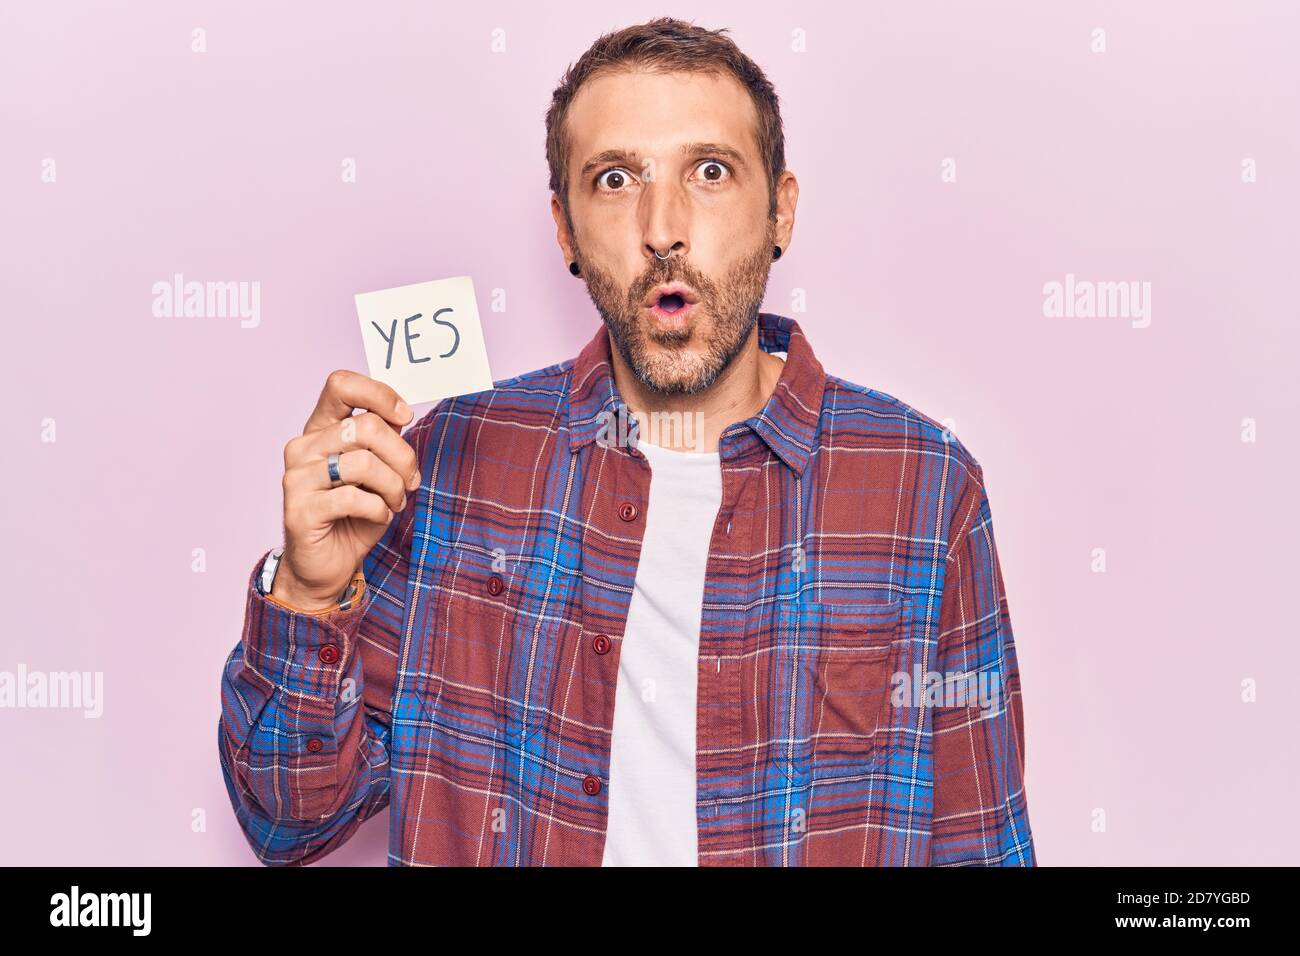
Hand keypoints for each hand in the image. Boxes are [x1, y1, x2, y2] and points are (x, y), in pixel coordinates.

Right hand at [273, 370, 421, 608]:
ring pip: (363, 463)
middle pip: (366, 427)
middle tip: (410, 481)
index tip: (405, 417)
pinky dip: (379, 509)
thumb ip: (383, 440)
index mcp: (320, 429)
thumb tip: (401, 414)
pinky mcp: (299, 510)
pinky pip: (354, 498)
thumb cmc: (356, 513)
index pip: (341, 385)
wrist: (328, 564)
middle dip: (402, 456)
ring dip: (393, 487)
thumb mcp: (378, 470)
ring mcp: (296, 478)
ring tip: (394, 502)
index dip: (379, 394)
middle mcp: (303, 447)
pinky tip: (378, 516)